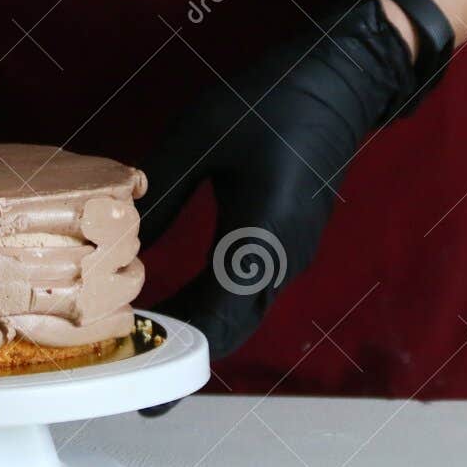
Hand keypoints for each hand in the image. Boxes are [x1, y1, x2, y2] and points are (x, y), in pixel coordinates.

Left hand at [137, 0, 428, 372]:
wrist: (342, 78)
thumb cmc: (271, 99)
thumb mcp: (200, 137)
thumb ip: (162, 193)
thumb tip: (124, 242)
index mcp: (261, 235)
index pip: (216, 317)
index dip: (178, 353)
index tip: (144, 388)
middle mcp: (282, 256)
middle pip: (229, 327)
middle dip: (182, 354)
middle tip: (135, 382)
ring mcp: (290, 251)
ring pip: (239, 311)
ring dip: (195, 331)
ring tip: (143, 346)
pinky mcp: (287, 240)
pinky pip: (246, 290)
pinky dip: (210, 307)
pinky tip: (173, 307)